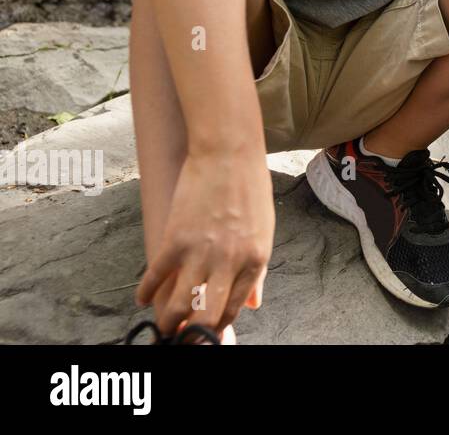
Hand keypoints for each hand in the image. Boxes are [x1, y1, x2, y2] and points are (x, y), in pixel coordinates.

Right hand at [135, 150, 274, 337]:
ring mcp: (200, 252)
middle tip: (182, 335)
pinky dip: (146, 292)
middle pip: (206, 316)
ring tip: (164, 325)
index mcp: (255, 260)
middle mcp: (229, 261)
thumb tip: (252, 303)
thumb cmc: (250, 189)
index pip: (233, 309)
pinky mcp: (174, 239)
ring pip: (178, 305)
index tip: (208, 333)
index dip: (217, 328)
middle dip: (192, 334)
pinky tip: (143, 299)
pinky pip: (155, 277)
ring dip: (168, 321)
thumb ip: (256, 270)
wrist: (229, 154)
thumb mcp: (264, 231)